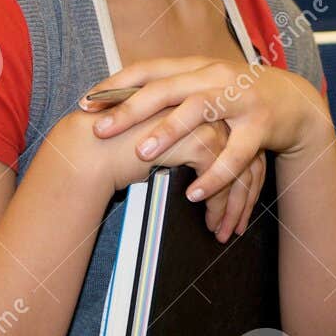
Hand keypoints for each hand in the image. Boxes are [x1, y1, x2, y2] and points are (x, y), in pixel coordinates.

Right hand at [47, 108, 266, 241]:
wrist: (92, 147)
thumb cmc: (117, 147)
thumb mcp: (156, 143)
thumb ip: (179, 149)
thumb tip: (201, 181)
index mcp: (198, 104)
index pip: (234, 143)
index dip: (238, 179)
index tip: (235, 209)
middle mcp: (207, 108)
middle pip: (243, 156)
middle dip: (242, 197)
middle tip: (234, 227)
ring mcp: (205, 122)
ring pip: (236, 168)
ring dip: (231, 206)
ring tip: (222, 232)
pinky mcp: (197, 140)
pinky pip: (220, 177)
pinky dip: (217, 203)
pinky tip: (209, 221)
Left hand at [80, 56, 329, 204]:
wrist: (295, 101)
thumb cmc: (237, 96)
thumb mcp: (203, 86)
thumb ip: (169, 92)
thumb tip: (119, 105)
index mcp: (195, 67)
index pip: (148, 70)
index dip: (116, 85)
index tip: (86, 102)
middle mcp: (214, 76)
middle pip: (167, 89)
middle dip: (131, 109)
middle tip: (100, 129)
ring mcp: (239, 98)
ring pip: (200, 111)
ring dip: (169, 132)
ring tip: (142, 153)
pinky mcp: (262, 125)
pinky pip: (237, 152)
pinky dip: (215, 173)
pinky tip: (194, 194)